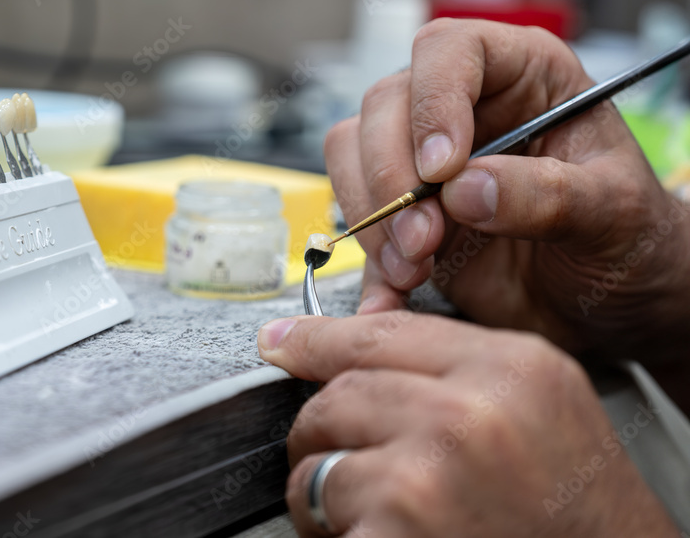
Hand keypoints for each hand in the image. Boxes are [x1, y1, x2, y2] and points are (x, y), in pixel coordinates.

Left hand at [257, 314, 677, 536]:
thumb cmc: (573, 509)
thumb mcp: (538, 405)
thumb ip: (454, 368)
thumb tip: (345, 357)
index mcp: (508, 370)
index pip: (381, 334)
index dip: (316, 340)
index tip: (280, 344)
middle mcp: (467, 415)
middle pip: (338, 396)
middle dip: (322, 431)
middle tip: (342, 460)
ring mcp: (426, 476)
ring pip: (316, 460)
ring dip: (323, 491)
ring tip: (372, 513)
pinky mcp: (394, 532)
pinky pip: (321, 516)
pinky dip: (333, 533)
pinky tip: (376, 537)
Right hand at [326, 18, 689, 363]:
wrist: (611, 305)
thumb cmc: (628, 240)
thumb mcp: (614, 214)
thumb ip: (549, 195)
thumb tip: (466, 190)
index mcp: (525, 77)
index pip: (452, 50)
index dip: (434, 101)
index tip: (441, 168)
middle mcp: (466, 108)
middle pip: (386, 105)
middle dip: (392, 176)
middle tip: (423, 238)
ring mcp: (425, 160)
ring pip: (353, 153)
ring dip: (373, 216)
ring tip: (415, 266)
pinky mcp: (405, 212)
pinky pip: (357, 218)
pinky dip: (367, 262)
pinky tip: (394, 294)